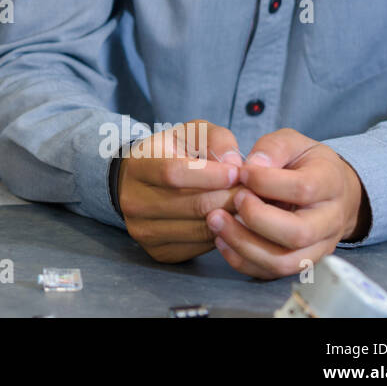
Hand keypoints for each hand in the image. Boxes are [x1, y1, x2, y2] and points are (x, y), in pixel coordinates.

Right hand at [118, 119, 245, 262]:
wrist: (140, 183)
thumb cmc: (171, 153)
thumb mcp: (190, 133)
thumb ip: (216, 138)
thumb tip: (234, 165)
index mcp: (137, 166)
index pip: (173, 173)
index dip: (210, 174)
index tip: (237, 172)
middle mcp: (134, 201)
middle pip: (192, 205)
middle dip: (229, 198)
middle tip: (252, 191)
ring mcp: (144, 231)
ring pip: (200, 229)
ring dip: (231, 218)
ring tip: (247, 206)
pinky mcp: (159, 252)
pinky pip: (201, 247)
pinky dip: (223, 235)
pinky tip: (231, 221)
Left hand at [205, 128, 366, 279]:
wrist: (331, 192)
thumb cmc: (305, 164)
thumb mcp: (293, 143)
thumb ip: (273, 148)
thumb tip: (253, 165)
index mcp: (331, 184)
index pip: (304, 189)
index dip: (267, 182)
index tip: (241, 172)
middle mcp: (329, 221)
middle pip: (298, 233)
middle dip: (257, 218)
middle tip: (233, 198)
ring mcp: (317, 247)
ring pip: (284, 261)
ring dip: (243, 244)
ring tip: (215, 220)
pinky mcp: (299, 263)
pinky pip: (271, 273)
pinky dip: (242, 260)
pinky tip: (220, 240)